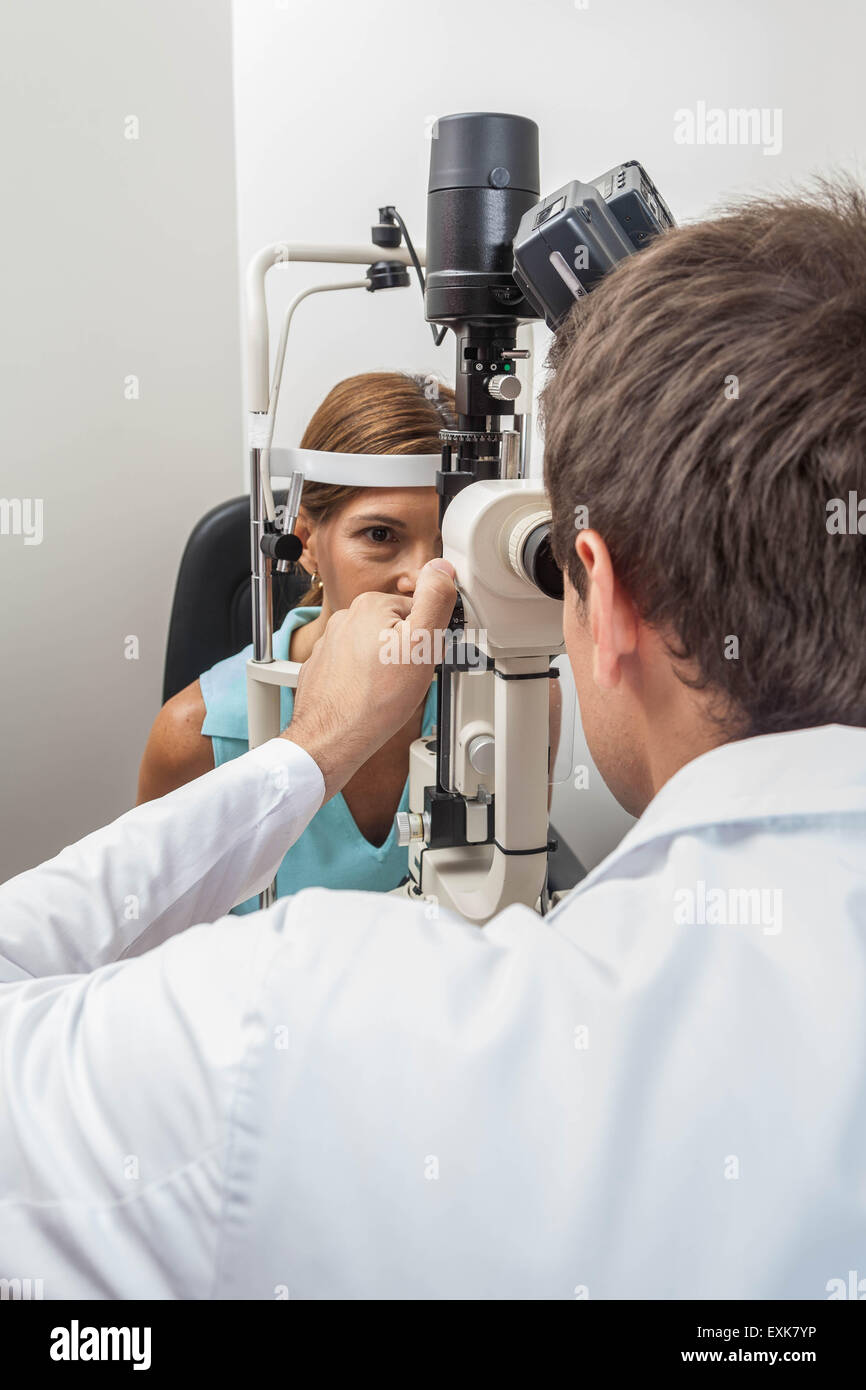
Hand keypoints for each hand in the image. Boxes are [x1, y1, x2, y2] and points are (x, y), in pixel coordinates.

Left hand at [282, 559, 456, 797]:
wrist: (333, 737)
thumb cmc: (376, 699)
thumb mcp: (422, 644)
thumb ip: (434, 600)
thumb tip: (441, 568)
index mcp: (370, 605)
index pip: (416, 611)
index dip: (427, 637)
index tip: (424, 657)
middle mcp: (345, 618)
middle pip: (394, 628)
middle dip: (406, 651)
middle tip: (408, 677)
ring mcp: (330, 643)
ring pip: (374, 648)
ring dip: (385, 666)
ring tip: (388, 691)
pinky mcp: (322, 667)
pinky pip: (354, 666)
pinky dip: (365, 679)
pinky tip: (370, 697)